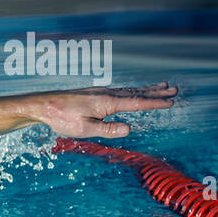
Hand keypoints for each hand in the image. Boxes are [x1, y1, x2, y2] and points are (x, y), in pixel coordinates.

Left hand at [34, 83, 177, 138]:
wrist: (44, 105)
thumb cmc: (62, 118)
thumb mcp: (85, 129)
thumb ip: (108, 129)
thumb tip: (130, 129)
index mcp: (107, 102)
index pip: (137, 102)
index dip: (155, 102)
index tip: (171, 101)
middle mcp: (107, 94)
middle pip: (137, 93)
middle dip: (156, 92)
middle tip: (174, 90)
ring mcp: (101, 92)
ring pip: (129, 90)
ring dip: (146, 89)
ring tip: (161, 87)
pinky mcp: (94, 94)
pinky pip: (119, 91)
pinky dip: (132, 90)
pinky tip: (133, 92)